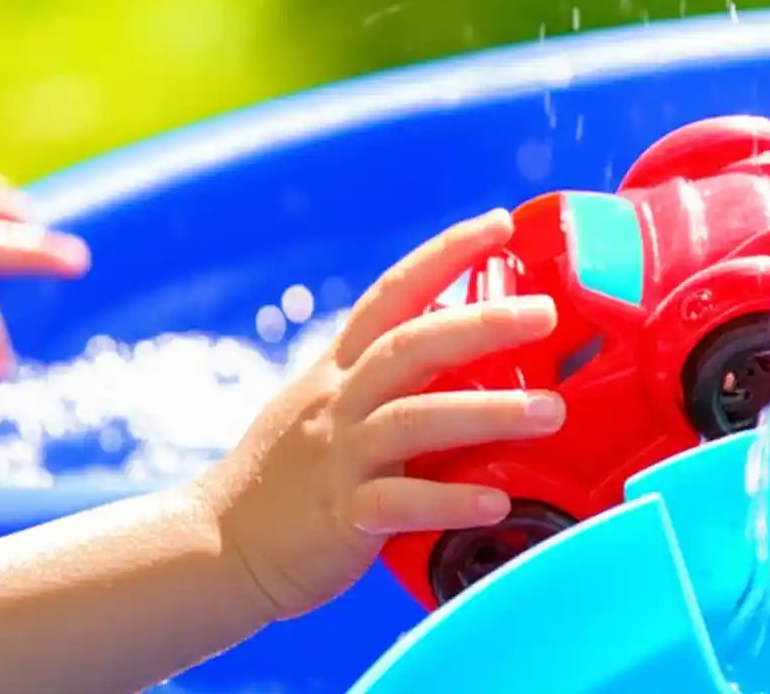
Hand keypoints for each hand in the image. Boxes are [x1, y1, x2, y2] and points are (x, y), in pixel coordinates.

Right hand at [197, 208, 565, 619]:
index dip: (445, 254)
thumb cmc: (289, 477)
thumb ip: (386, 380)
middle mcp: (339, 401)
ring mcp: (339, 457)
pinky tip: (497, 502)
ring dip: (487, 412)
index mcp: (341, 369)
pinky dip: (449, 501)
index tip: (500, 223)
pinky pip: (400, 503)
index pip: (393, 294)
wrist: (219, 546)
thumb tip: (464, 353)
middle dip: (480, 323)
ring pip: (414, 420)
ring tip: (550, 411)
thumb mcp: (327, 406)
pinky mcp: (342, 516)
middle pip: (411, 346)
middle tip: (544, 312)